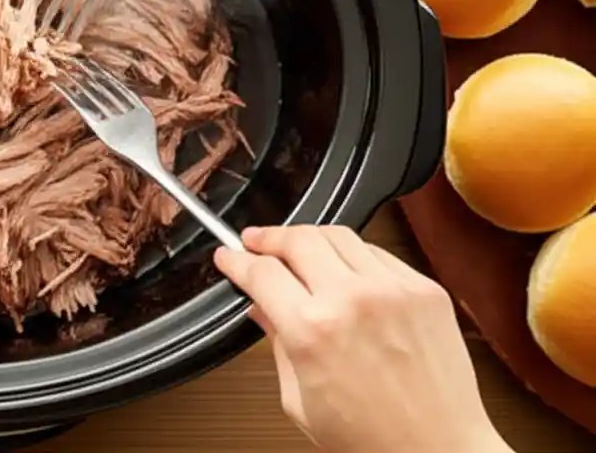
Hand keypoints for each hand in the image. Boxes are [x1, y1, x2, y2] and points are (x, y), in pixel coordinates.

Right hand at [215, 226, 512, 452]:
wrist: (438, 449)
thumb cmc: (374, 438)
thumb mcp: (299, 399)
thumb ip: (276, 345)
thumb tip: (262, 309)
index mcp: (312, 330)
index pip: (261, 272)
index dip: (237, 260)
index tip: (229, 256)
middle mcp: (352, 300)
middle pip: (297, 238)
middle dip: (269, 237)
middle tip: (257, 242)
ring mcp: (392, 290)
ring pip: (338, 235)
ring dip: (310, 239)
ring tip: (299, 250)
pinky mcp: (423, 289)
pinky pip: (378, 253)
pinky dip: (354, 255)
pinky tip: (345, 270)